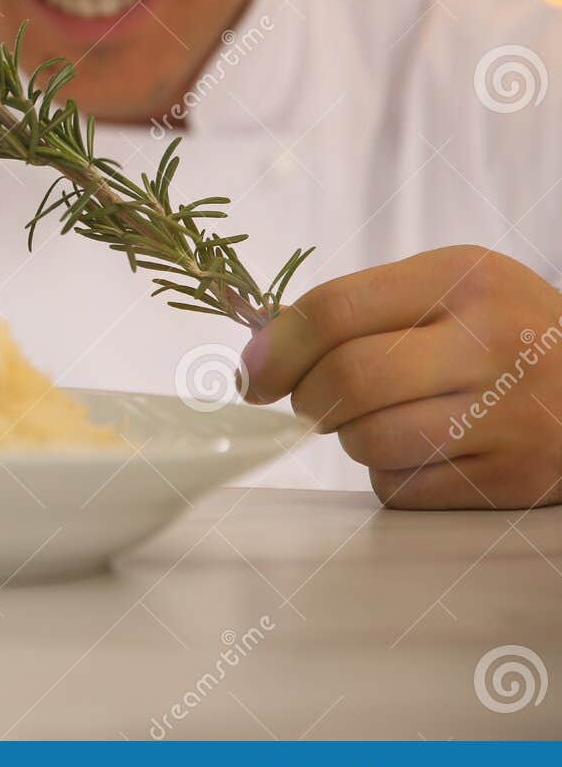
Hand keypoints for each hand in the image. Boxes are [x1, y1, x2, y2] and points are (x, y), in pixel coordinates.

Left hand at [241, 245, 561, 508]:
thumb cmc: (506, 332)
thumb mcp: (450, 288)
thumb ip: (359, 307)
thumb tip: (261, 345)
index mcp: (463, 278)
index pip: (334, 310)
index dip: (275, 348)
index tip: (253, 374)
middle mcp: (492, 341)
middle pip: (346, 380)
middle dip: (307, 399)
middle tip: (310, 403)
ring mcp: (509, 415)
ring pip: (368, 442)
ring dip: (351, 439)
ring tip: (384, 419)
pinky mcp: (513, 479)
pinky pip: (401, 488)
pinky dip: (391, 475)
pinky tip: (427, 450)